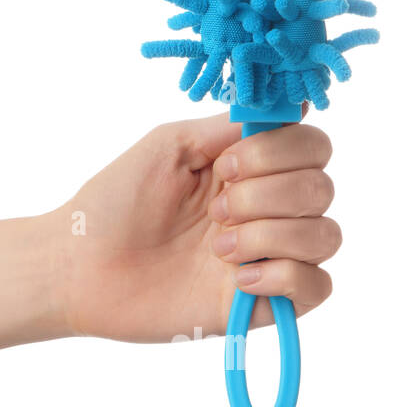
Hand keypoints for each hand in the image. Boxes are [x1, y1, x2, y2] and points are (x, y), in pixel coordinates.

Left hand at [52, 112, 337, 342]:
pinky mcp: (262, 301)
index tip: (226, 166)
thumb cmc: (114, 203)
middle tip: (215, 210)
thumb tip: (293, 105)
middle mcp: (265, 209)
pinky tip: (237, 279)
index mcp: (247, 168)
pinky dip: (286, 277)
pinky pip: (318, 287)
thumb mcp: (170, 145)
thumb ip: (231, 126)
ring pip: (326, 235)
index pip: (312, 146)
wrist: (80, 267)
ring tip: (216, 248)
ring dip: (271, 236)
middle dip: (268, 195)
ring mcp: (267, 256)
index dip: (280, 151)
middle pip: (321, 187)